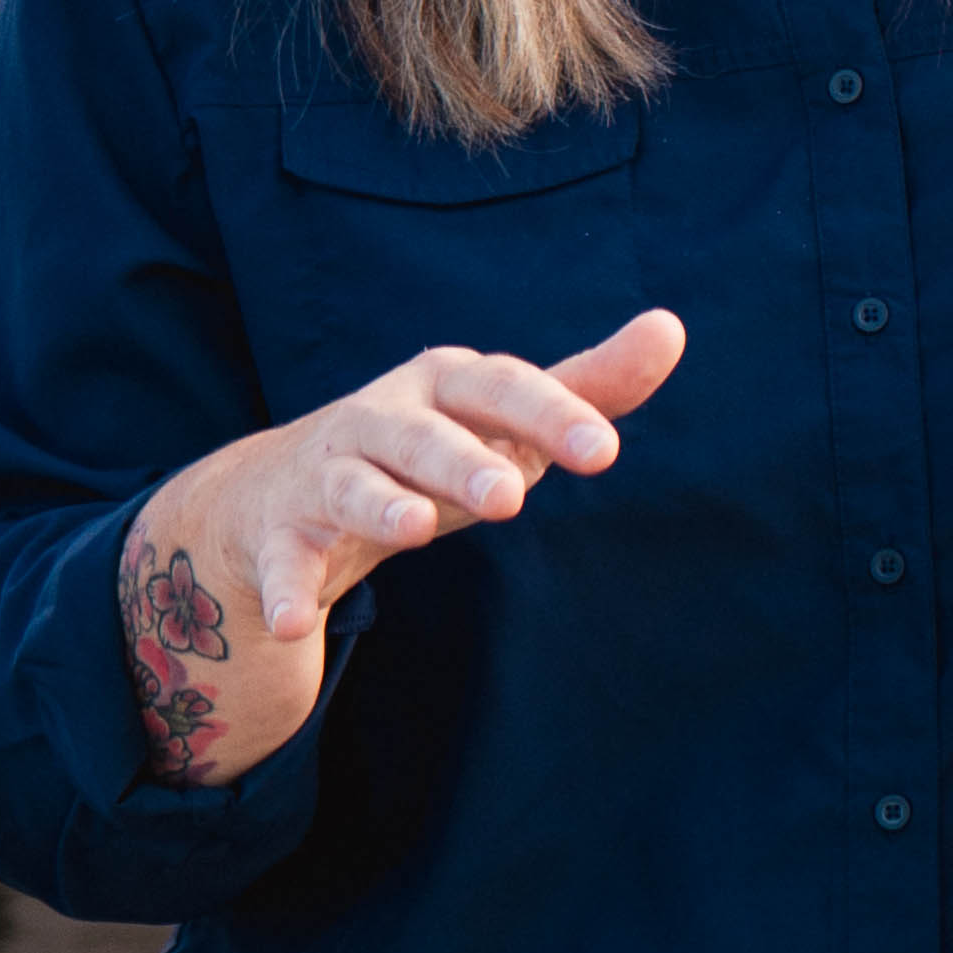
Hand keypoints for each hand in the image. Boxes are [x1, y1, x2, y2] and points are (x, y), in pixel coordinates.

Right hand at [118, 313, 687, 789]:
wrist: (282, 490)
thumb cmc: (429, 448)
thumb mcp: (506, 419)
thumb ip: (589, 384)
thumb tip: (670, 328)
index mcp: (446, 385)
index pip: (504, 388)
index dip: (552, 413)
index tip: (603, 449)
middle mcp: (383, 417)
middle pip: (423, 434)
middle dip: (463, 460)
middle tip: (512, 496)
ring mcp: (328, 472)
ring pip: (352, 485)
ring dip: (382, 504)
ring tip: (417, 528)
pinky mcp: (283, 531)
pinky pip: (284, 561)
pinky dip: (286, 589)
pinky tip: (291, 624)